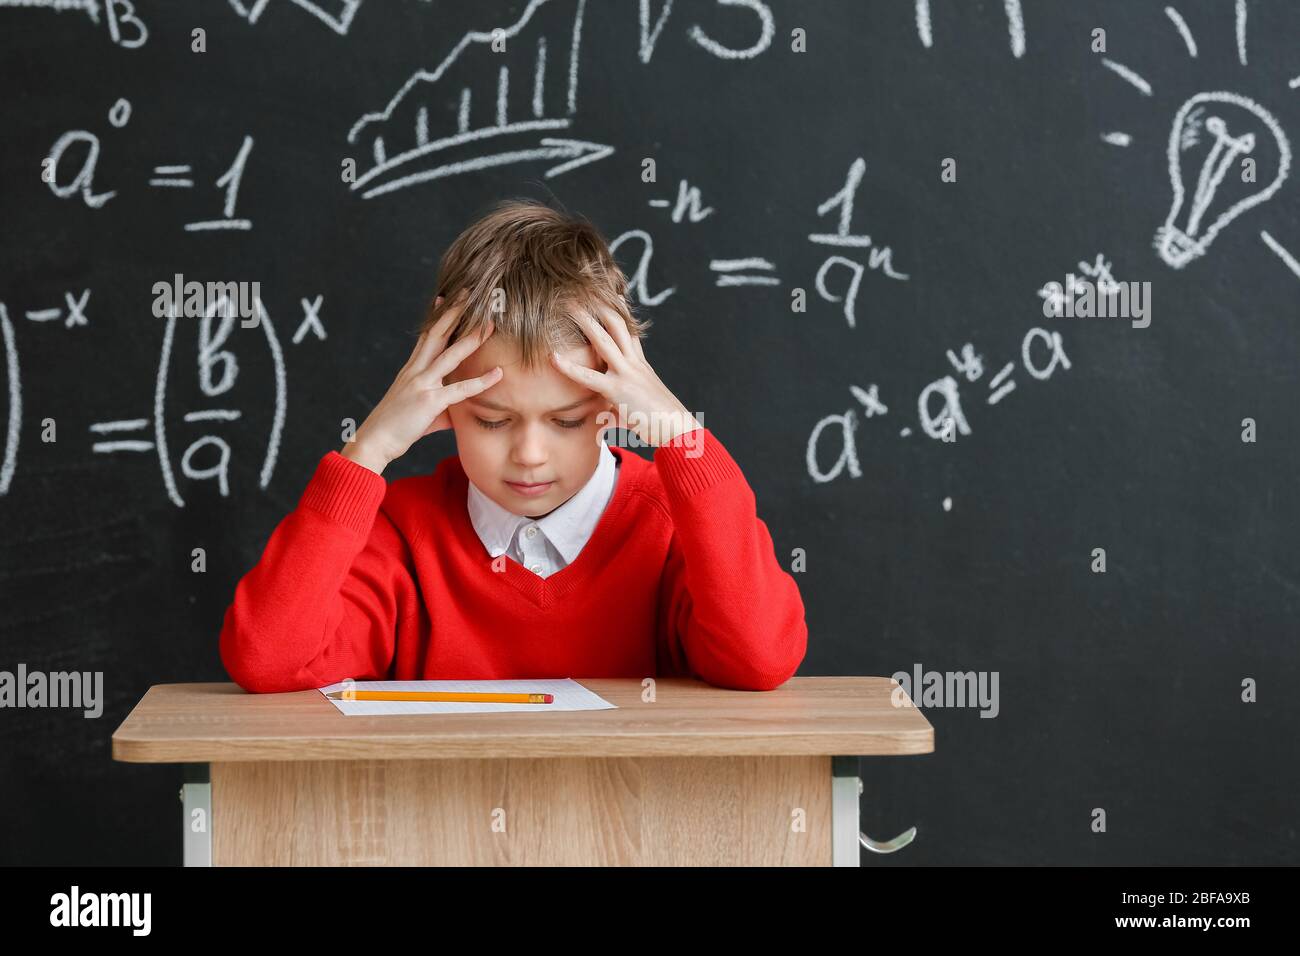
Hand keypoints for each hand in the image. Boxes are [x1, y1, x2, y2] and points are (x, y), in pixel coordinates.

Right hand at [341, 292, 500, 473]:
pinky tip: (497, 373)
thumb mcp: (421, 412)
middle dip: (454, 313)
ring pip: (450, 355)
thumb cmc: (396, 427)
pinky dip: (481, 381)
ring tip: (489, 324)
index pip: (426, 336)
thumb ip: (443, 407)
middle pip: (438, 334)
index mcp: (411, 369)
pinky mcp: (429, 401)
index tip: (445, 298)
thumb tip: (459, 412)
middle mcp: (416, 371)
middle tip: (469, 294)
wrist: (374, 440)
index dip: (437, 316)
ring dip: (471, 338)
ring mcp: (422, 384)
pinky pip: (460, 389)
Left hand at [549, 305, 700, 446]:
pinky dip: (570, 367)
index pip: (629, 331)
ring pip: (603, 340)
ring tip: (567, 305)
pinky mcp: (618, 389)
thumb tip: (609, 415)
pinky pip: (590, 376)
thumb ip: (620, 406)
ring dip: (585, 321)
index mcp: (640, 364)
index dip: (619, 312)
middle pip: (616, 324)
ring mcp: (626, 373)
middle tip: (581, 289)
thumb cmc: (661, 422)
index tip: (610, 296)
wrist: (678, 429)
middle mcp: (634, 363)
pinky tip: (554, 358)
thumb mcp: (639, 407)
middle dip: (599, 305)